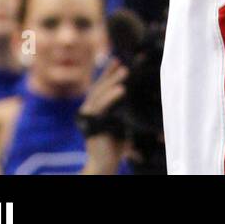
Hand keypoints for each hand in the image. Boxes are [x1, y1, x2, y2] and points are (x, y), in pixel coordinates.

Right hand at [79, 57, 127, 174]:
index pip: (102, 86)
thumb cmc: (116, 144)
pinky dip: (111, 97)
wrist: (105, 164)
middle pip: (100, 87)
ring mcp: (89, 116)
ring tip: (124, 71)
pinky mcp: (91, 123)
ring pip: (100, 94)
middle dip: (111, 74)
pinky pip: (101, 107)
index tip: (117, 59)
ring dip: (112, 81)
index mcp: (97, 107)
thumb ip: (124, 108)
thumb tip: (135, 90)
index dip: (108, 72)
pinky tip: (121, 90)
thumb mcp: (122, 121)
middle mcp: (90, 109)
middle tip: (123, 64)